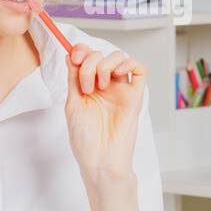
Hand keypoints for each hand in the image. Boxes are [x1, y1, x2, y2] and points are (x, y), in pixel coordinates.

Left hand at [63, 43, 146, 188]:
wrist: (100, 160)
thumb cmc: (85, 139)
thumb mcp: (73, 104)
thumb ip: (74, 79)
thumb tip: (71, 54)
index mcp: (88, 87)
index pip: (87, 57)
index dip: (81, 50)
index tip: (74, 56)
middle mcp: (105, 86)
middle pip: (101, 55)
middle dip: (89, 63)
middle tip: (86, 86)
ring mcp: (121, 90)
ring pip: (120, 57)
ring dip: (105, 64)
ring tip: (99, 85)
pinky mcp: (135, 96)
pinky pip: (139, 70)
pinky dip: (129, 64)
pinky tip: (117, 74)